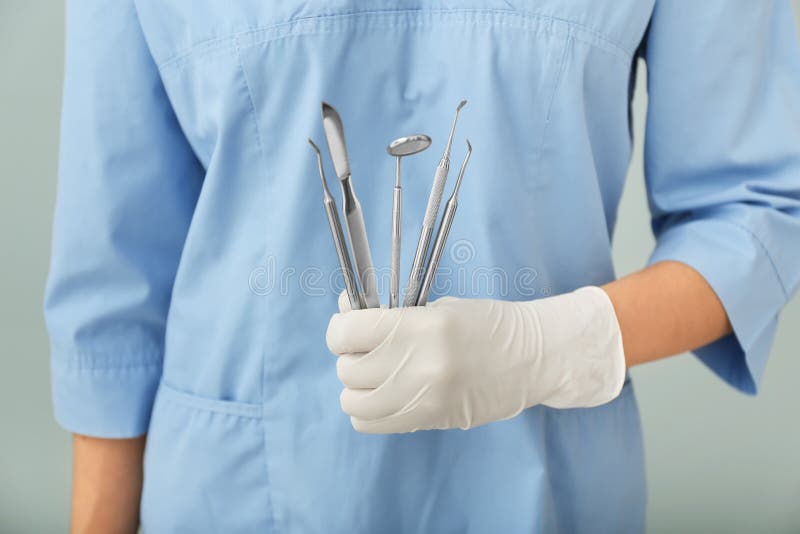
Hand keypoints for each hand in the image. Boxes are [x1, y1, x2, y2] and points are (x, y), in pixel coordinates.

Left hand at [325, 287, 625, 433]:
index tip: (348, 326)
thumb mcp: (439, 307)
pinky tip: (386, 395)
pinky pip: (370, 423)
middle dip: (350, 357)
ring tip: (377, 374)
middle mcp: (417, 366)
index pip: (347, 333)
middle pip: (347, 369)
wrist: (534, 358)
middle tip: (367, 349)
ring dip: (357, 387)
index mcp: (420, 328)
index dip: (340, 328)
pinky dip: (369, 410)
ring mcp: (422, 399)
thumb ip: (390, 314)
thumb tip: (345, 311)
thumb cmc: (488, 324)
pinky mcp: (428, 421)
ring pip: (353, 402)